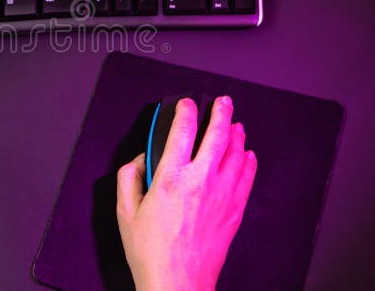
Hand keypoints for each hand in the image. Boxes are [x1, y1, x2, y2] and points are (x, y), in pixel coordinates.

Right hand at [116, 96, 256, 290]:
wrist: (178, 284)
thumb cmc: (152, 252)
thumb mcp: (125, 212)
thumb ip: (128, 178)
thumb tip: (140, 160)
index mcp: (171, 178)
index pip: (182, 131)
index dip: (185, 111)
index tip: (186, 104)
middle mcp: (200, 181)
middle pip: (218, 135)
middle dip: (221, 112)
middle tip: (223, 101)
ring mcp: (222, 195)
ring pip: (237, 153)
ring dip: (237, 134)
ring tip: (236, 124)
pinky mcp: (234, 211)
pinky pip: (247, 177)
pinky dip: (249, 162)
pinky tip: (248, 155)